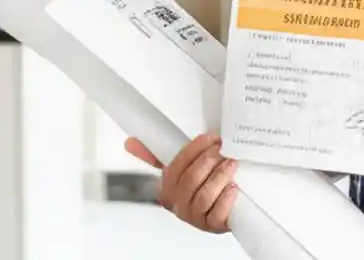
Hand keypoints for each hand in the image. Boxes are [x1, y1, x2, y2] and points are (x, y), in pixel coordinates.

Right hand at [124, 134, 239, 232]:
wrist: (220, 211)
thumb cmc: (198, 186)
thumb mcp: (178, 169)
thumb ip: (155, 155)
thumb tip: (129, 143)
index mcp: (167, 189)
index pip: (175, 166)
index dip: (194, 150)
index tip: (210, 138)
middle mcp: (179, 205)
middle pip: (191, 180)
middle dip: (208, 160)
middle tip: (222, 149)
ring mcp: (196, 218)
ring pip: (204, 196)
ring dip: (220, 176)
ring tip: (231, 164)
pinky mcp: (214, 226)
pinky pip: (217, 214)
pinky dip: (226, 199)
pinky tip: (233, 187)